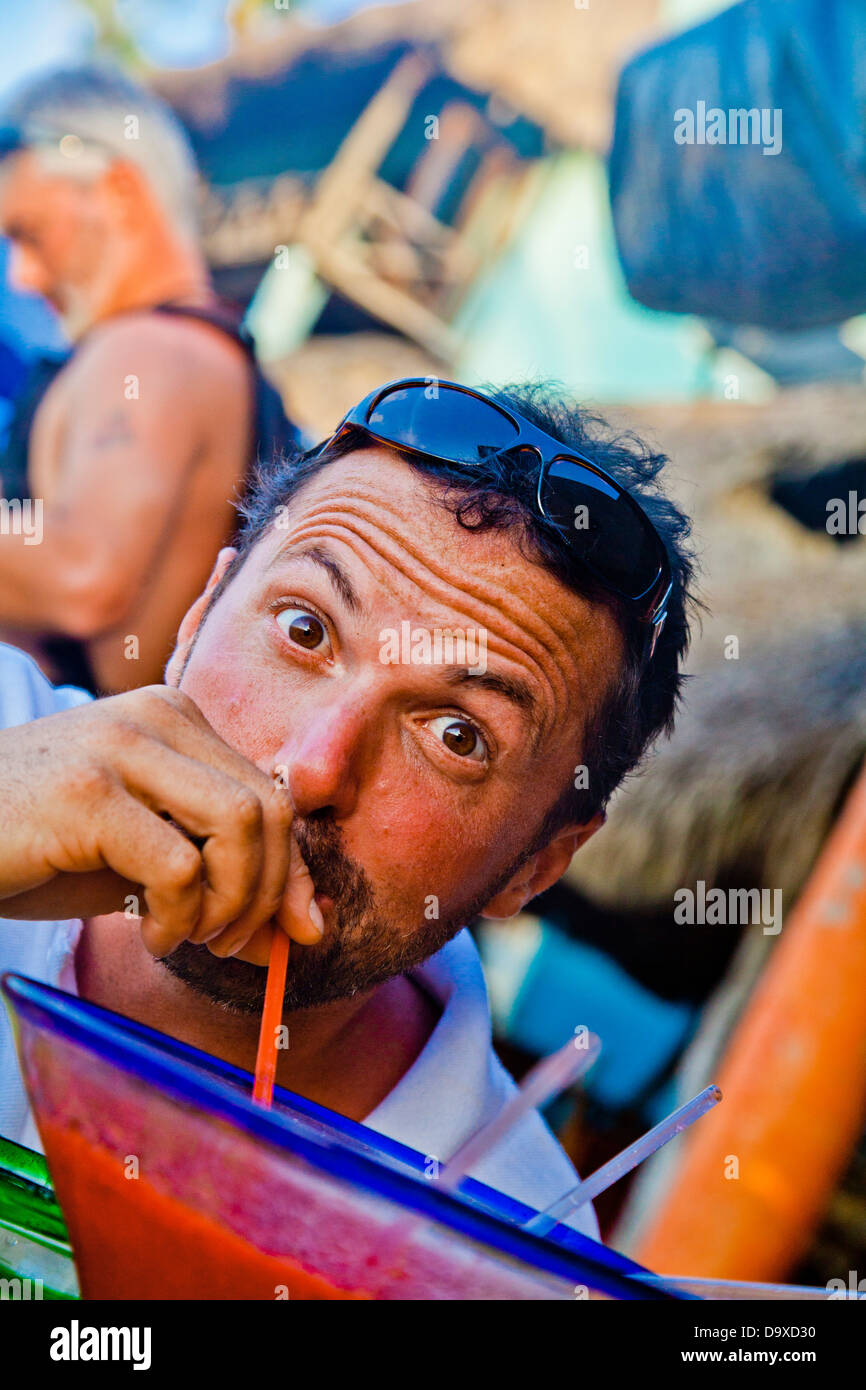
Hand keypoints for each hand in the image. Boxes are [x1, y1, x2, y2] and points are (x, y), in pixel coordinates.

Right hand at [0, 685, 321, 964]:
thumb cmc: (40, 848)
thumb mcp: (144, 861)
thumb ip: (222, 878)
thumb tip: (307, 927)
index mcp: (175, 717)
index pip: (271, 792)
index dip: (292, 868)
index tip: (293, 928)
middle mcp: (156, 716)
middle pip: (268, 807)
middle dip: (268, 891)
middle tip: (227, 942)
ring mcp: (120, 748)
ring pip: (239, 825)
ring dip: (231, 902)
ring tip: (189, 936)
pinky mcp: (88, 793)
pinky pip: (180, 864)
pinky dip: (181, 915)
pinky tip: (150, 933)